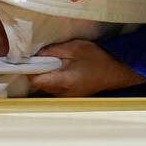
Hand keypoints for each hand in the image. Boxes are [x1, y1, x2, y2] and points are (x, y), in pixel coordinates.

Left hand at [31, 40, 145, 96]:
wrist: (117, 71)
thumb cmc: (97, 58)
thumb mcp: (75, 48)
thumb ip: (53, 51)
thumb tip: (36, 54)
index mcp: (63, 82)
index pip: (35, 80)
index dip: (29, 69)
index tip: (28, 58)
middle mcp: (62, 94)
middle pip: (40, 85)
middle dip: (38, 70)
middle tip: (42, 56)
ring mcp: (67, 97)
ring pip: (47, 87)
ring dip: (46, 74)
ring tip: (54, 61)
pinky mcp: (71, 96)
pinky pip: (55, 88)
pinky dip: (54, 78)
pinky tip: (62, 68)